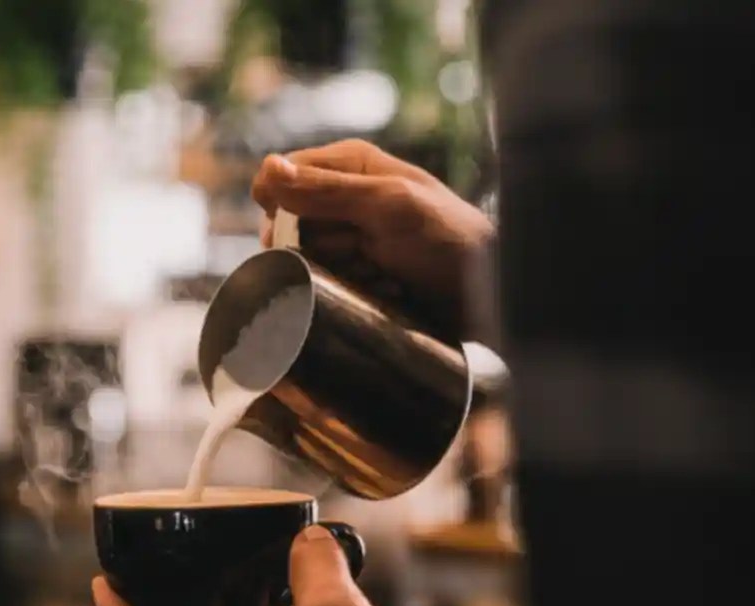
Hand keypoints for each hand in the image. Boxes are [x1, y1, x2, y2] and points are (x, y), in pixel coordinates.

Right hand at [251, 139, 492, 336]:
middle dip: (310, 246)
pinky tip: (376, 288)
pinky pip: (323, 282)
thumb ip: (327, 189)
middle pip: (286, 222)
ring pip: (302, 256)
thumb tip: (267, 169)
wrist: (488, 293)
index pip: (280, 178)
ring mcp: (349, 235)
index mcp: (348, 164)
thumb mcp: (388, 207)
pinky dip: (342, 289)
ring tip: (372, 273)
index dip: (282, 208)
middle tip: (356, 253)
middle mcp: (343, 195)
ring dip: (329, 272)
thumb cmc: (447, 239)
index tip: (305, 232)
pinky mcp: (355, 270)